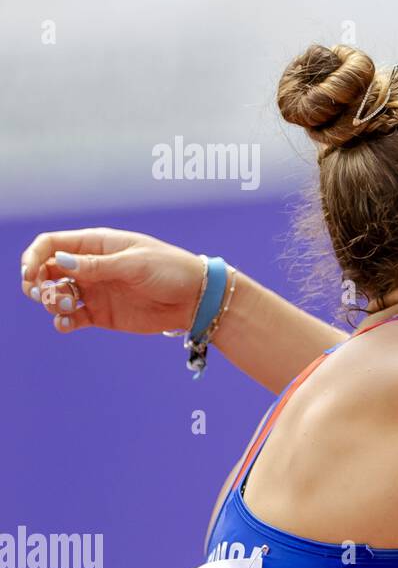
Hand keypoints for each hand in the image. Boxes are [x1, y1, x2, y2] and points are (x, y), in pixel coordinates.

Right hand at [19, 228, 205, 332]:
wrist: (197, 299)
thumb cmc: (171, 271)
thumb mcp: (135, 264)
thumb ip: (97, 265)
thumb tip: (59, 260)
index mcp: (97, 245)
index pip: (51, 244)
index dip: (34, 257)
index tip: (31, 274)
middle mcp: (90, 266)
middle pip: (46, 269)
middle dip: (36, 281)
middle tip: (43, 294)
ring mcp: (94, 290)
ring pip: (55, 294)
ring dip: (49, 301)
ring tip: (63, 306)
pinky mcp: (100, 314)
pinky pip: (70, 318)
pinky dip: (61, 321)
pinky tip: (66, 323)